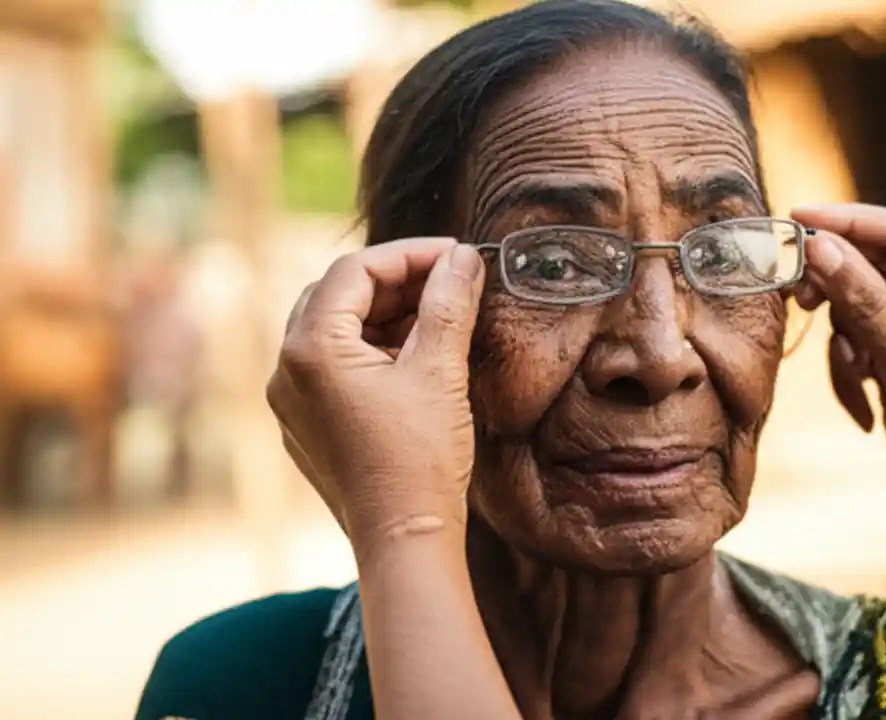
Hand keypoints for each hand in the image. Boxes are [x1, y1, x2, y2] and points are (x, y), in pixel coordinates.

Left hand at [266, 238, 485, 546]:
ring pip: (334, 331)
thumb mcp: (440, 370)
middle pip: (337, 295)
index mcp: (311, 348)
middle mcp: (286, 371)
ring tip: (439, 318)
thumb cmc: (420, 459)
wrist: (403, 540)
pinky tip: (416, 358)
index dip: (410, 255)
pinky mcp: (307, 427)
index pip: (356, 271)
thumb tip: (463, 257)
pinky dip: (372, 350)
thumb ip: (448, 303)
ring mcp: (291, 402)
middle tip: (448, 280)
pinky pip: (332, 368)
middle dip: (395, 282)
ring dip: (384, 316)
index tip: (456, 255)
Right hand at [791, 204, 885, 499]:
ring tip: (854, 366)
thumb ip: (861, 297)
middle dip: (835, 281)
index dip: (844, 221)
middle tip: (797, 293)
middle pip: (873, 258)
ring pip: (858, 298)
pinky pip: (858, 332)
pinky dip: (850, 359)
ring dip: (845, 333)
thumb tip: (818, 246)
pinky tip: (864, 389)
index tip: (795, 218)